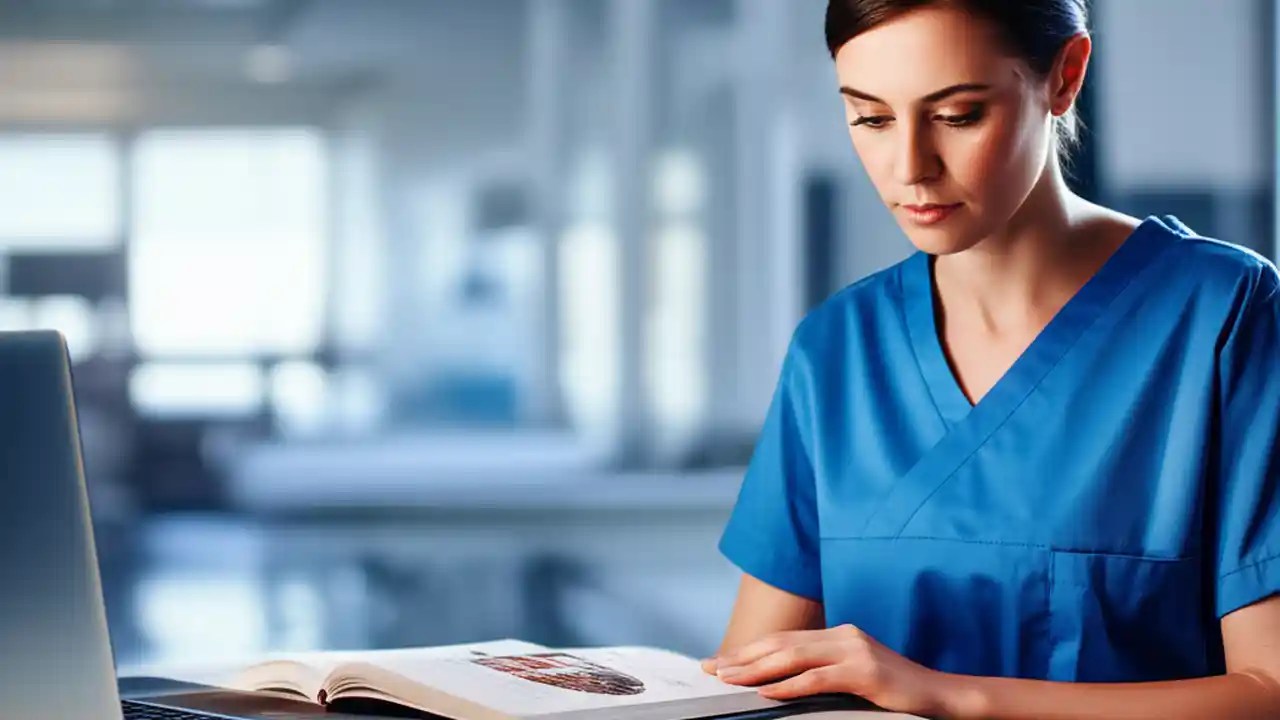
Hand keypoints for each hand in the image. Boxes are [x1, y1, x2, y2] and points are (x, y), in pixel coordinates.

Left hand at [701, 624, 959, 717]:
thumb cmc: (895, 691)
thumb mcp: (853, 674)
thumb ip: (822, 671)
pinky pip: (818, 678)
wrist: (940, 695)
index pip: (784, 639)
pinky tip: (769, 691)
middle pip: (782, 643)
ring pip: (794, 657)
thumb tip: (779, 682)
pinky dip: (789, 685)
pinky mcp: (865, 672)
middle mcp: (843, 635)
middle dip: (743, 656)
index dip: (749, 649)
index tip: (721, 660)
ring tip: (730, 678)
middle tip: (713, 667)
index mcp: (838, 633)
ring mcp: (855, 650)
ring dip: (757, 669)